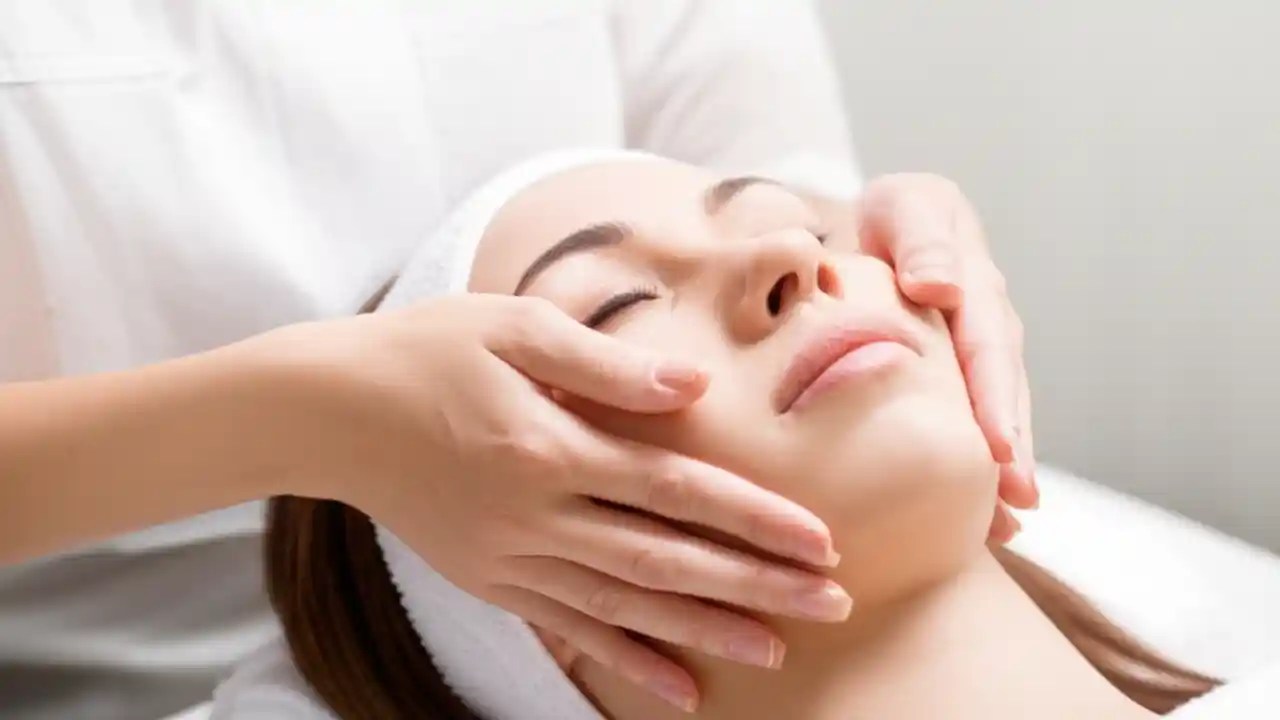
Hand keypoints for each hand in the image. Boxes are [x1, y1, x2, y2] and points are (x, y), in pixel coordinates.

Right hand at [268, 294, 851, 711]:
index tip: (820, 541)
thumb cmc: (427, 350)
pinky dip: (624, 659)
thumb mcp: (512, 327)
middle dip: (753, 585)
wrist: (328, 410)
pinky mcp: (489, 578)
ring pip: (624, 605)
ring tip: (775, 652)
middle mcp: (533, 515)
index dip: (751, 517)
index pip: (673, 490)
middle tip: (832, 604)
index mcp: (547, 446)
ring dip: (703, 631)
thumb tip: (690, 388)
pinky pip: (567, 628)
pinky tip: (677, 688)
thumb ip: (604, 363)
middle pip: (664, 558)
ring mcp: (508, 557)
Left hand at [854, 174, 1037, 542]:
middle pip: (1003, 390)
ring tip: (1007, 518)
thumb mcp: (902, 205)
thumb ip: (922, 240)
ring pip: (996, 412)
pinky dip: (981, 465)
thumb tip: (942, 288)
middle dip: (1013, 446)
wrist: (883, 225)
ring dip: (1005, 465)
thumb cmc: (889, 216)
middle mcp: (987, 323)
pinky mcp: (964, 375)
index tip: (1000, 449)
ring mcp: (979, 352)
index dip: (994, 399)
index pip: (986, 347)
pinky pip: (976, 420)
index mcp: (974, 283)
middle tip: (1017, 499)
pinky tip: (984, 515)